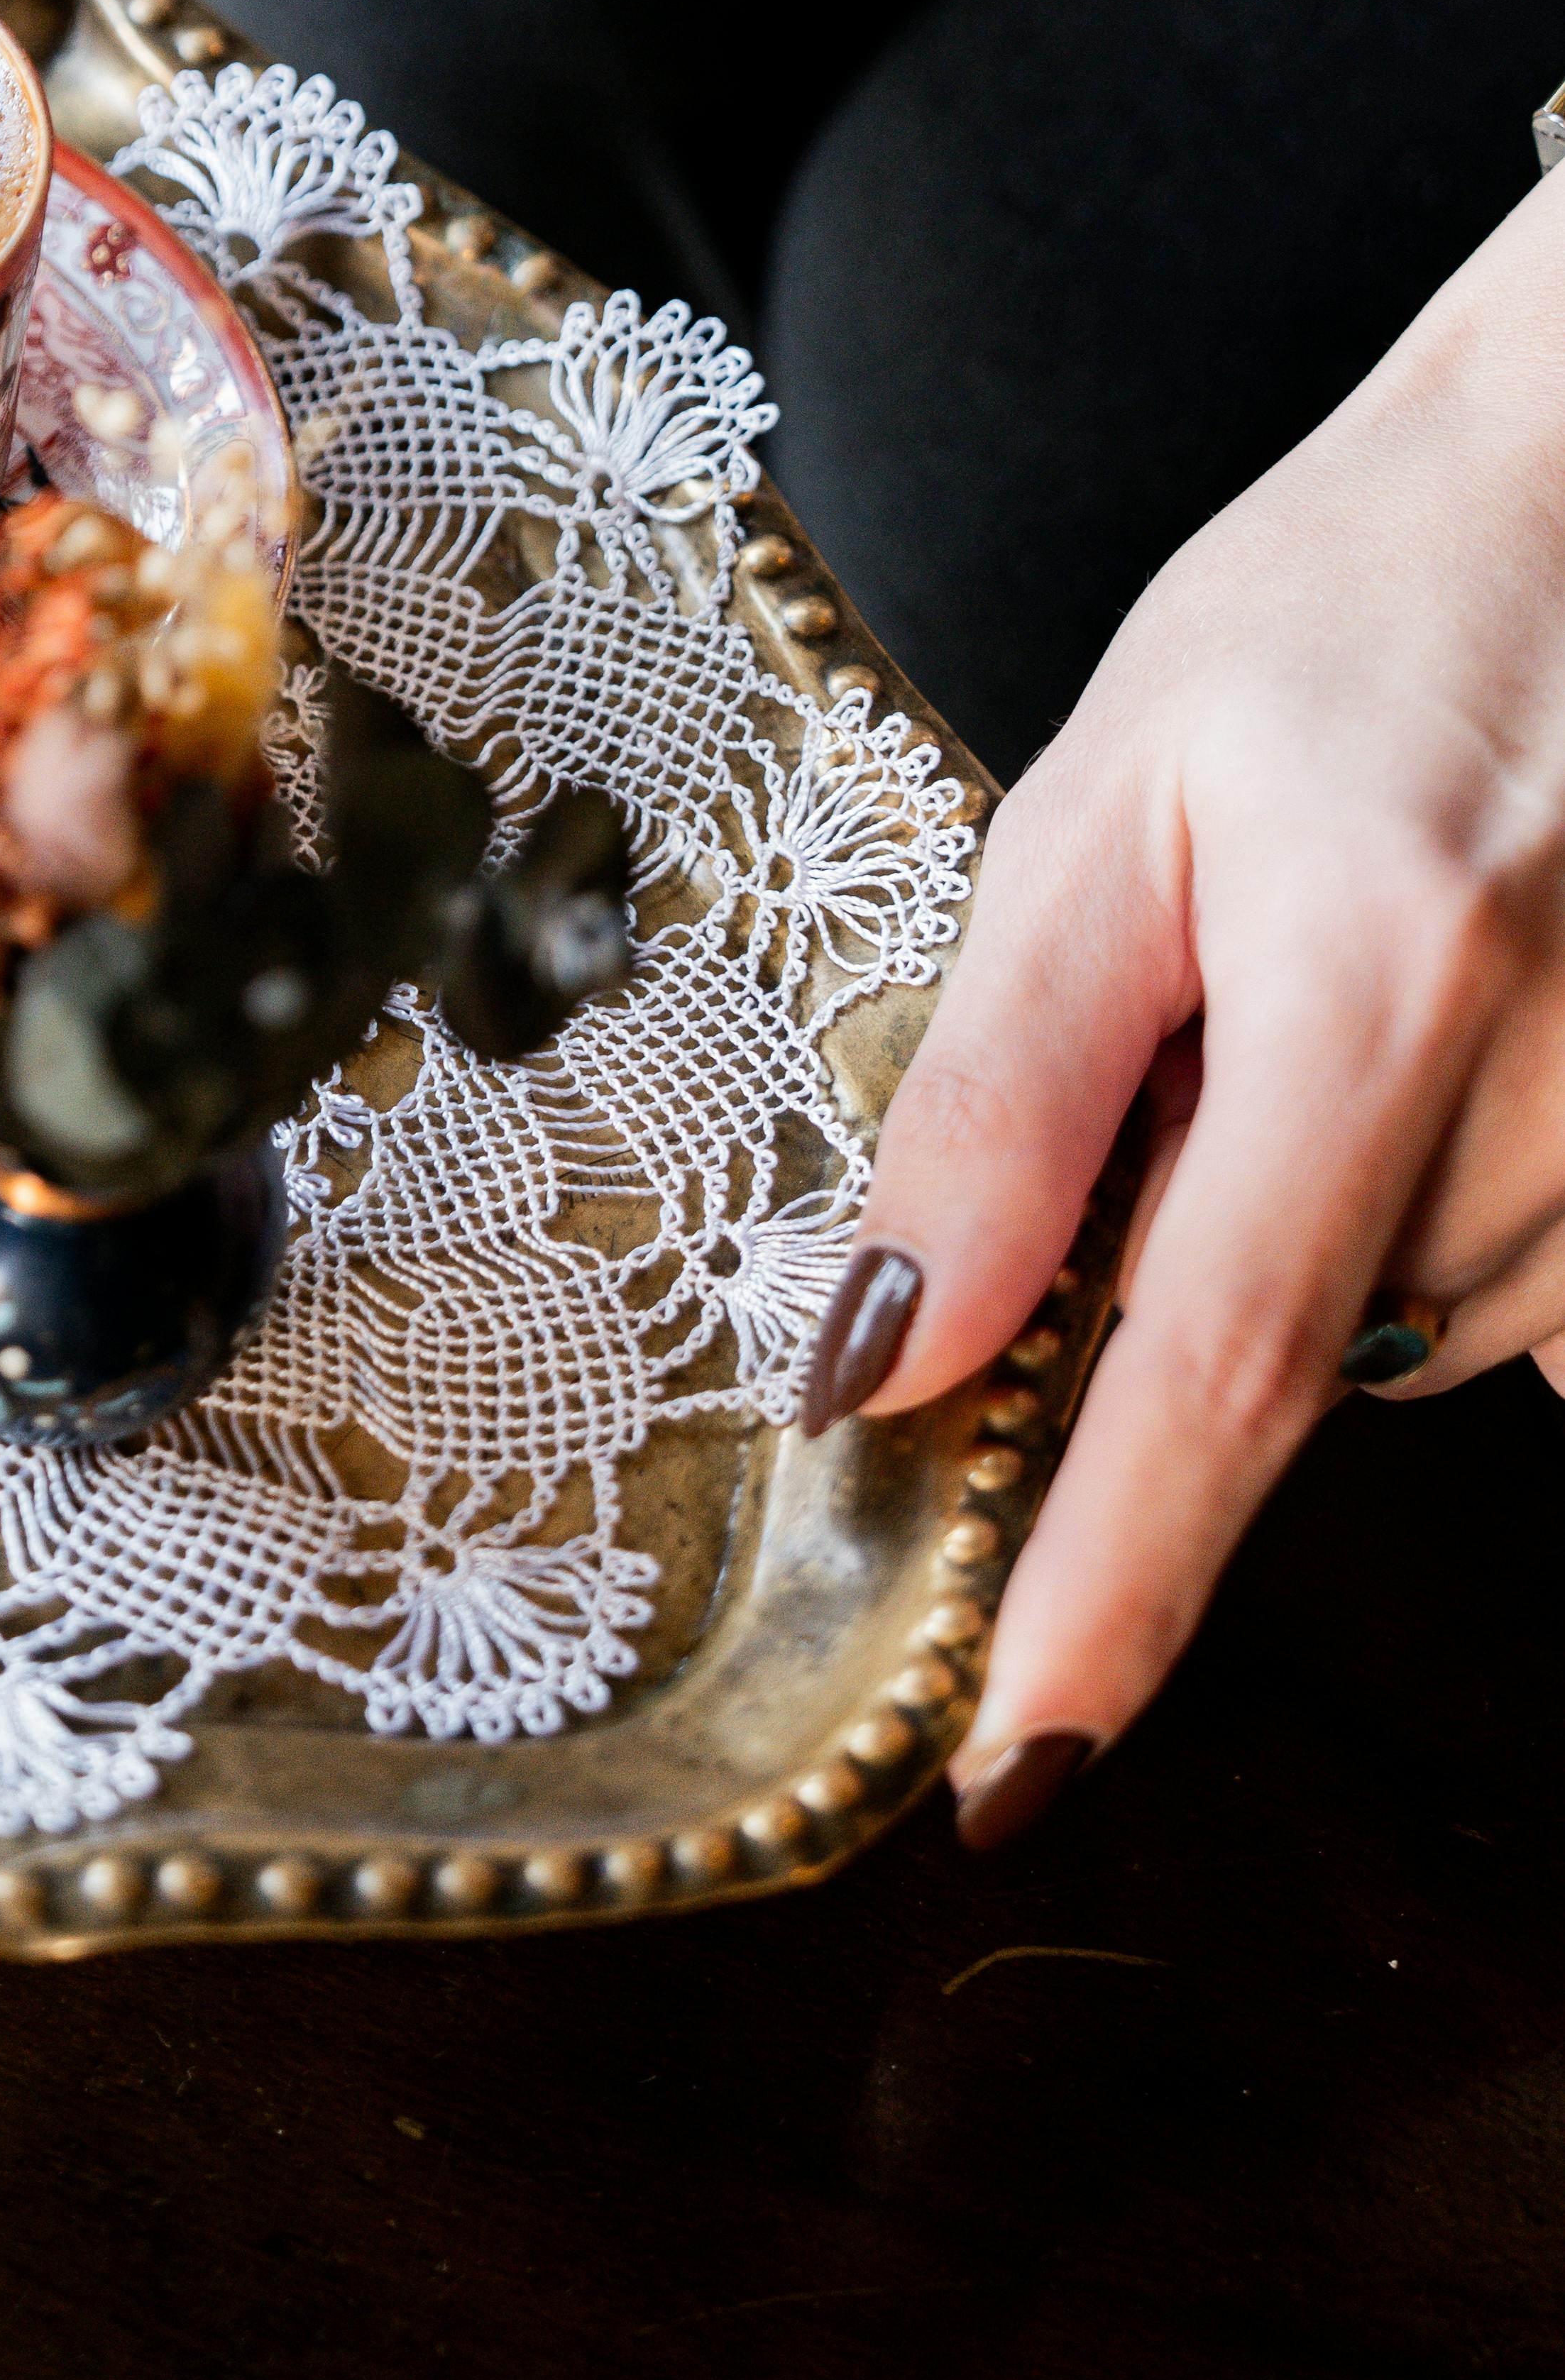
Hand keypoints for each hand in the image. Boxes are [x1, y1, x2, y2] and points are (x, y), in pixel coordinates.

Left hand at [811, 166, 1564, 1842]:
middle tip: (1206, 1015)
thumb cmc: (1343, 613)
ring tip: (1349, 978)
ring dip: (1329, 1210)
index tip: (1014, 1767)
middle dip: (1197, 1250)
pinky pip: (1541, 1287)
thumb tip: (881, 1358)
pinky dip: (1441, 1206)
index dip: (1109, 1591)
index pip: (1211, 1365)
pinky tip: (1443, 1028)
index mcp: (1380, 970)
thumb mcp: (1111, 798)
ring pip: (1429, 1326)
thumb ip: (1001, 1092)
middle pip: (1309, 1341)